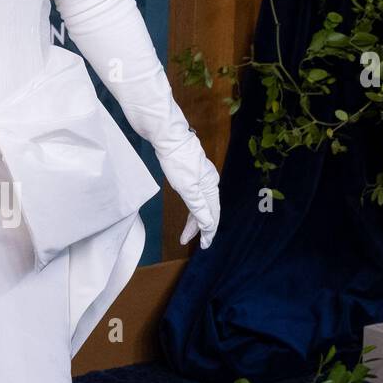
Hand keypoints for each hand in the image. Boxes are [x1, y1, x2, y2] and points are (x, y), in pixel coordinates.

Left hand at [156, 134, 220, 249]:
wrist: (169, 137)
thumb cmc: (178, 161)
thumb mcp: (187, 187)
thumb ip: (198, 207)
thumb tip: (209, 225)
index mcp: (210, 187)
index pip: (213, 215)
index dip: (208, 231)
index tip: (204, 246)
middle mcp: (209, 183)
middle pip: (207, 211)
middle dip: (200, 228)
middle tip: (193, 243)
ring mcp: (201, 178)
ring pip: (200, 204)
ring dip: (194, 220)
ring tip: (185, 234)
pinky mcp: (191, 174)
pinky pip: (195, 197)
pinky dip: (192, 208)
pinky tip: (189, 213)